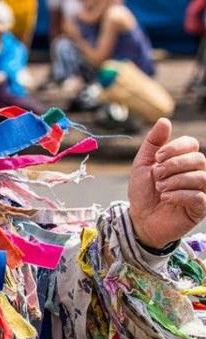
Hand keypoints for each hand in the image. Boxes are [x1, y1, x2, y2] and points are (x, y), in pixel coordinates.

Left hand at [128, 118, 205, 249]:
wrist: (139, 218)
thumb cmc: (143, 191)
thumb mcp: (143, 164)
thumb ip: (153, 143)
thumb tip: (164, 120)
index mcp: (183, 161)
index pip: (192, 144)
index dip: (175, 148)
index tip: (158, 158)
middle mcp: (196, 173)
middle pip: (198, 159)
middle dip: (174, 165)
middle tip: (157, 175)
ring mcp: (201, 191)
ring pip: (201, 177)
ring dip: (175, 181)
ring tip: (160, 188)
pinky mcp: (200, 208)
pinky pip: (199, 196)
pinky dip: (179, 194)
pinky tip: (166, 198)